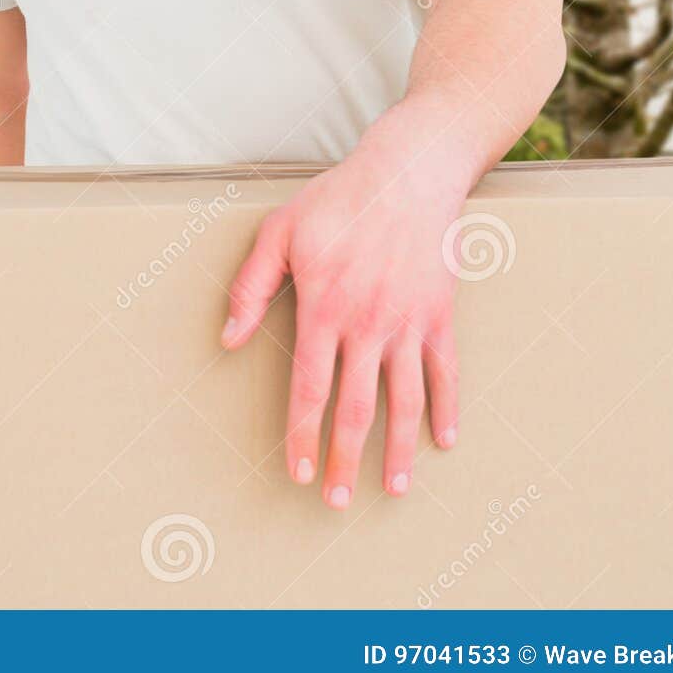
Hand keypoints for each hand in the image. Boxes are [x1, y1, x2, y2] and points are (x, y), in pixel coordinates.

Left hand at [221, 101, 479, 508]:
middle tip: (338, 501)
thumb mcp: (278, 233)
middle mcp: (368, 323)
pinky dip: (446, 408)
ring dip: (398, 449)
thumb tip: (226, 340)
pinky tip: (443, 442)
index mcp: (323, 308)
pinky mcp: (439, 314)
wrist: (408, 172)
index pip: (310, 388)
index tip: (298, 472)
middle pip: (357, 407)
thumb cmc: (336, 200)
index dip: (303, 435)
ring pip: (404, 400)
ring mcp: (409, 321)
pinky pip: (446, 372)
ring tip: (392, 488)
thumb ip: (250, 288)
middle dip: (346, 459)